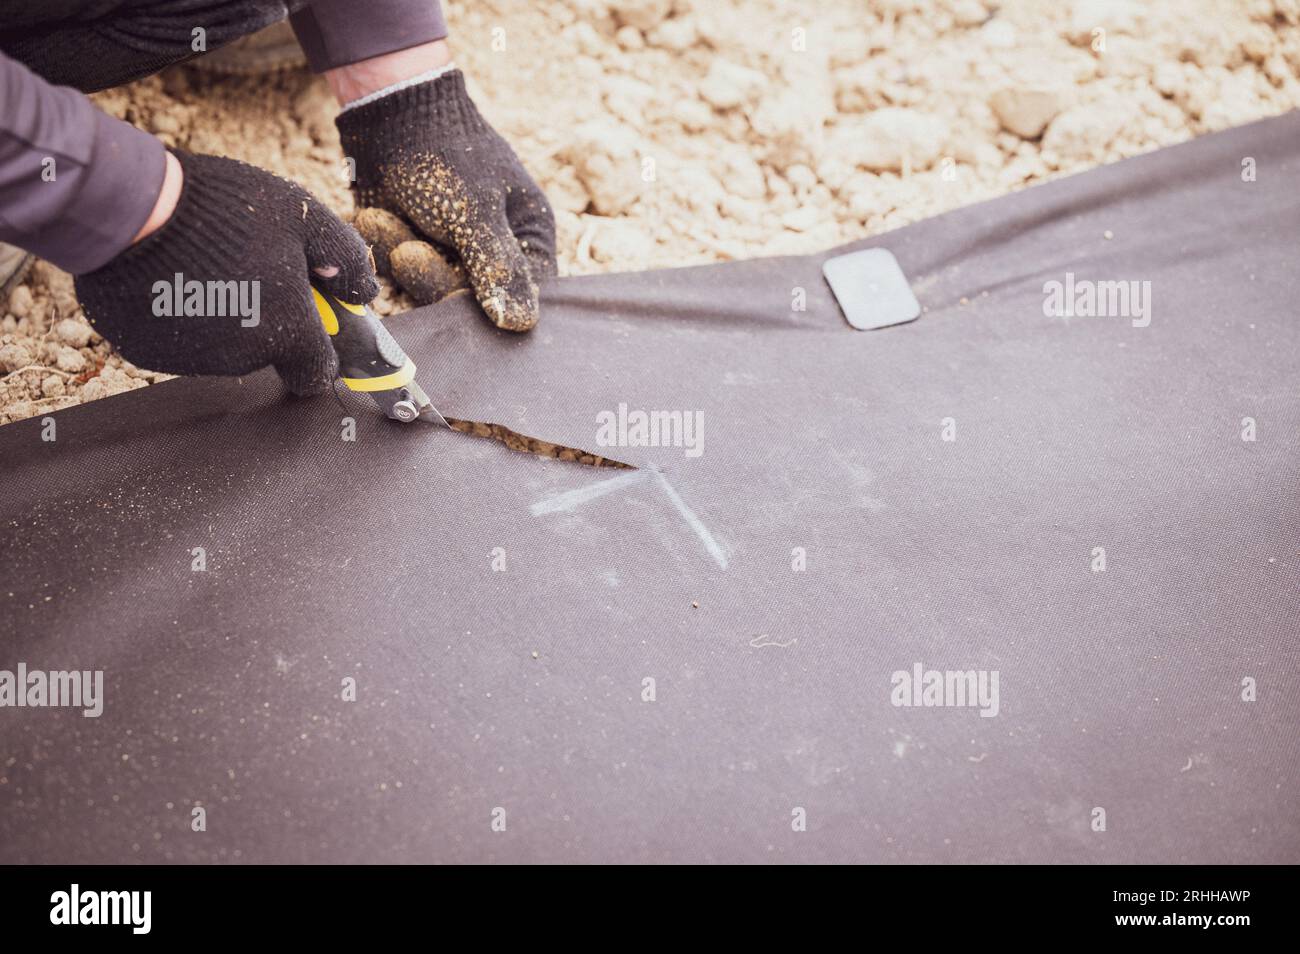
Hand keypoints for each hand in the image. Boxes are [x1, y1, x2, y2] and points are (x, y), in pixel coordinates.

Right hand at [75, 150, 377, 394]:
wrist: (129, 208)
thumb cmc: (223, 210)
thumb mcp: (302, 217)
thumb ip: (344, 258)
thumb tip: (364, 293)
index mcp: (286, 333)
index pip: (316, 373)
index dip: (318, 352)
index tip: (312, 329)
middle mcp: (243, 358)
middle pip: (268, 354)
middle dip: (267, 322)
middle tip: (250, 271)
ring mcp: (192, 359)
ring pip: (223, 349)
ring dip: (224, 318)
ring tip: (207, 264)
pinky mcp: (149, 352)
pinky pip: (178, 341)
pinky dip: (180, 317)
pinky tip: (173, 276)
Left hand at [335, 65, 555, 331]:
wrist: (386, 114)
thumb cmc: (445, 154)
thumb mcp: (475, 212)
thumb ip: (498, 268)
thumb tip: (523, 324)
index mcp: (528, 237)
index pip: (524, 295)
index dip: (493, 308)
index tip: (458, 299)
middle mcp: (495, 251)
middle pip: (473, 300)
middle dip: (433, 278)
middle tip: (408, 251)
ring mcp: (453, 252)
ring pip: (431, 289)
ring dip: (403, 257)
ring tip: (385, 220)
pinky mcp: (415, 249)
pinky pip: (402, 274)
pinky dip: (386, 248)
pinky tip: (374, 218)